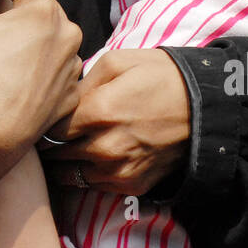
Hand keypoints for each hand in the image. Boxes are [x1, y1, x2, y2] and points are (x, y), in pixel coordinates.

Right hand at [0, 0, 83, 161]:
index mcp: (42, 11)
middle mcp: (67, 35)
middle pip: (41, 11)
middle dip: (20, 9)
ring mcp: (72, 69)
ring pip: (53, 43)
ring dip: (36, 42)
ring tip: (10, 49)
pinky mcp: (71, 99)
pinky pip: (58, 77)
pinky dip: (44, 75)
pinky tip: (23, 80)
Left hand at [41, 49, 189, 196]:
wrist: (203, 106)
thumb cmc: (158, 76)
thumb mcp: (117, 61)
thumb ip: (82, 82)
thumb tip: (61, 101)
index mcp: (99, 112)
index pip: (50, 129)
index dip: (45, 122)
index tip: (44, 117)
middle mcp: (106, 146)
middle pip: (56, 154)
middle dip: (50, 144)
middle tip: (47, 134)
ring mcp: (119, 170)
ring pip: (70, 175)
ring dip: (64, 163)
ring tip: (66, 147)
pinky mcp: (132, 185)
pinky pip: (94, 186)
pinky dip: (86, 174)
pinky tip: (89, 158)